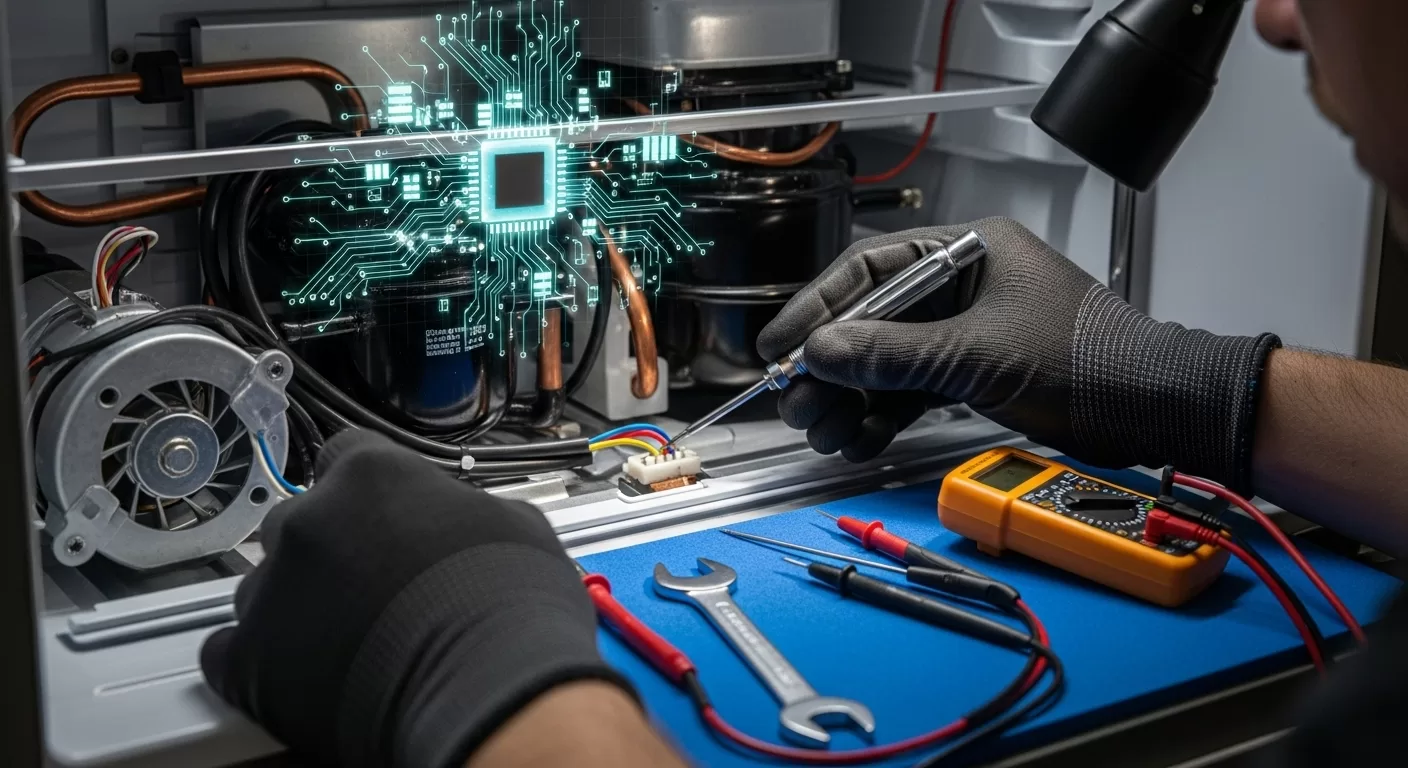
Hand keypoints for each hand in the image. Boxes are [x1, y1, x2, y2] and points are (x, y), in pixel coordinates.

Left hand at [201, 430, 628, 767]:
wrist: (485, 687)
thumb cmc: (508, 607)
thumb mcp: (512, 525)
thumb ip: (464, 512)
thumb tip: (467, 526)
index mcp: (370, 474)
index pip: (345, 456)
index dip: (367, 491)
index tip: (382, 514)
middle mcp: (307, 520)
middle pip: (297, 522)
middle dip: (329, 552)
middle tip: (373, 588)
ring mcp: (271, 589)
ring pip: (263, 588)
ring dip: (297, 608)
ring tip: (346, 642)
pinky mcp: (249, 659)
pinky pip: (227, 653)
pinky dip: (258, 664)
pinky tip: (299, 675)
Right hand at [759, 217, 1279, 491]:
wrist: (1153, 408)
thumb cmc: (1091, 361)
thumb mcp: (978, 355)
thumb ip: (894, 355)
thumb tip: (824, 353)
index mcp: (969, 251)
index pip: (871, 269)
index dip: (819, 307)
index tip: (781, 343)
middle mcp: (964, 284)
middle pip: (874, 320)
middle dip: (833, 367)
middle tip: (797, 402)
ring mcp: (969, 330)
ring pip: (891, 362)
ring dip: (854, 399)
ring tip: (823, 430)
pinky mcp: (978, 372)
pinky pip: (915, 389)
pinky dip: (886, 415)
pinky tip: (859, 439)